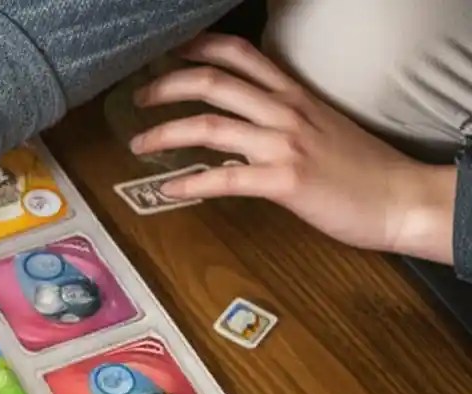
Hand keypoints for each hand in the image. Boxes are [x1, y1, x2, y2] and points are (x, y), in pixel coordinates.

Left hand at [129, 34, 455, 262]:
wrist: (400, 199)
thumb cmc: (361, 167)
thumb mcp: (321, 125)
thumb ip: (281, 116)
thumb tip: (240, 127)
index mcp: (293, 94)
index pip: (240, 54)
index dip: (198, 48)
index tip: (169, 53)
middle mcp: (284, 111)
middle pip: (212, 83)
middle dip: (166, 86)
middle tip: (138, 97)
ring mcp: (283, 145)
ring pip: (208, 126)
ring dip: (164, 134)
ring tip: (138, 144)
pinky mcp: (283, 181)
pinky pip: (223, 178)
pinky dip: (189, 184)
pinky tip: (167, 190)